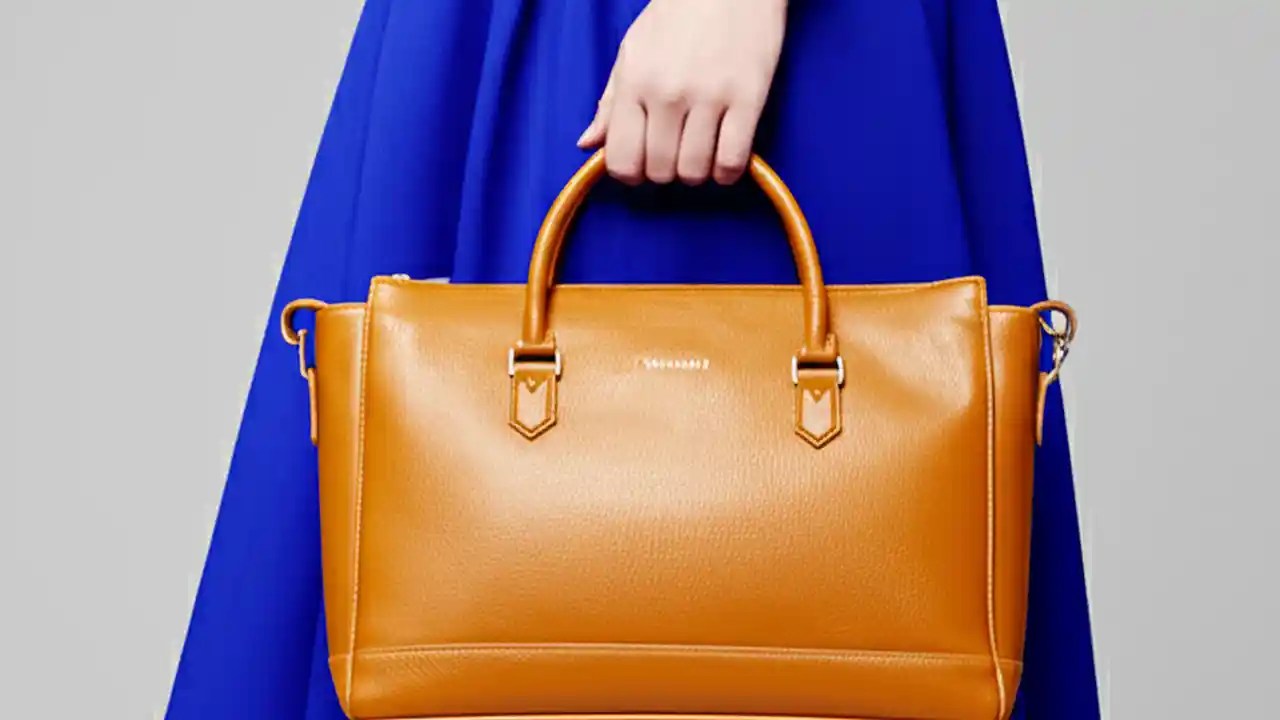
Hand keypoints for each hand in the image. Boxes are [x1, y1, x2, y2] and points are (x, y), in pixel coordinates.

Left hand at [577, 0, 787, 185]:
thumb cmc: (677, 16)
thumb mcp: (632, 52)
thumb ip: (610, 103)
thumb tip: (587, 144)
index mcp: (634, 83)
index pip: (621, 160)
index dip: (631, 174)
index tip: (643, 164)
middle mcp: (667, 94)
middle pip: (659, 172)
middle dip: (666, 172)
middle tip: (676, 152)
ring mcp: (709, 97)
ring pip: (694, 172)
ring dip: (698, 173)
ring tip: (702, 153)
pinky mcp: (748, 98)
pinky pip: (733, 160)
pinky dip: (727, 172)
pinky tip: (726, 157)